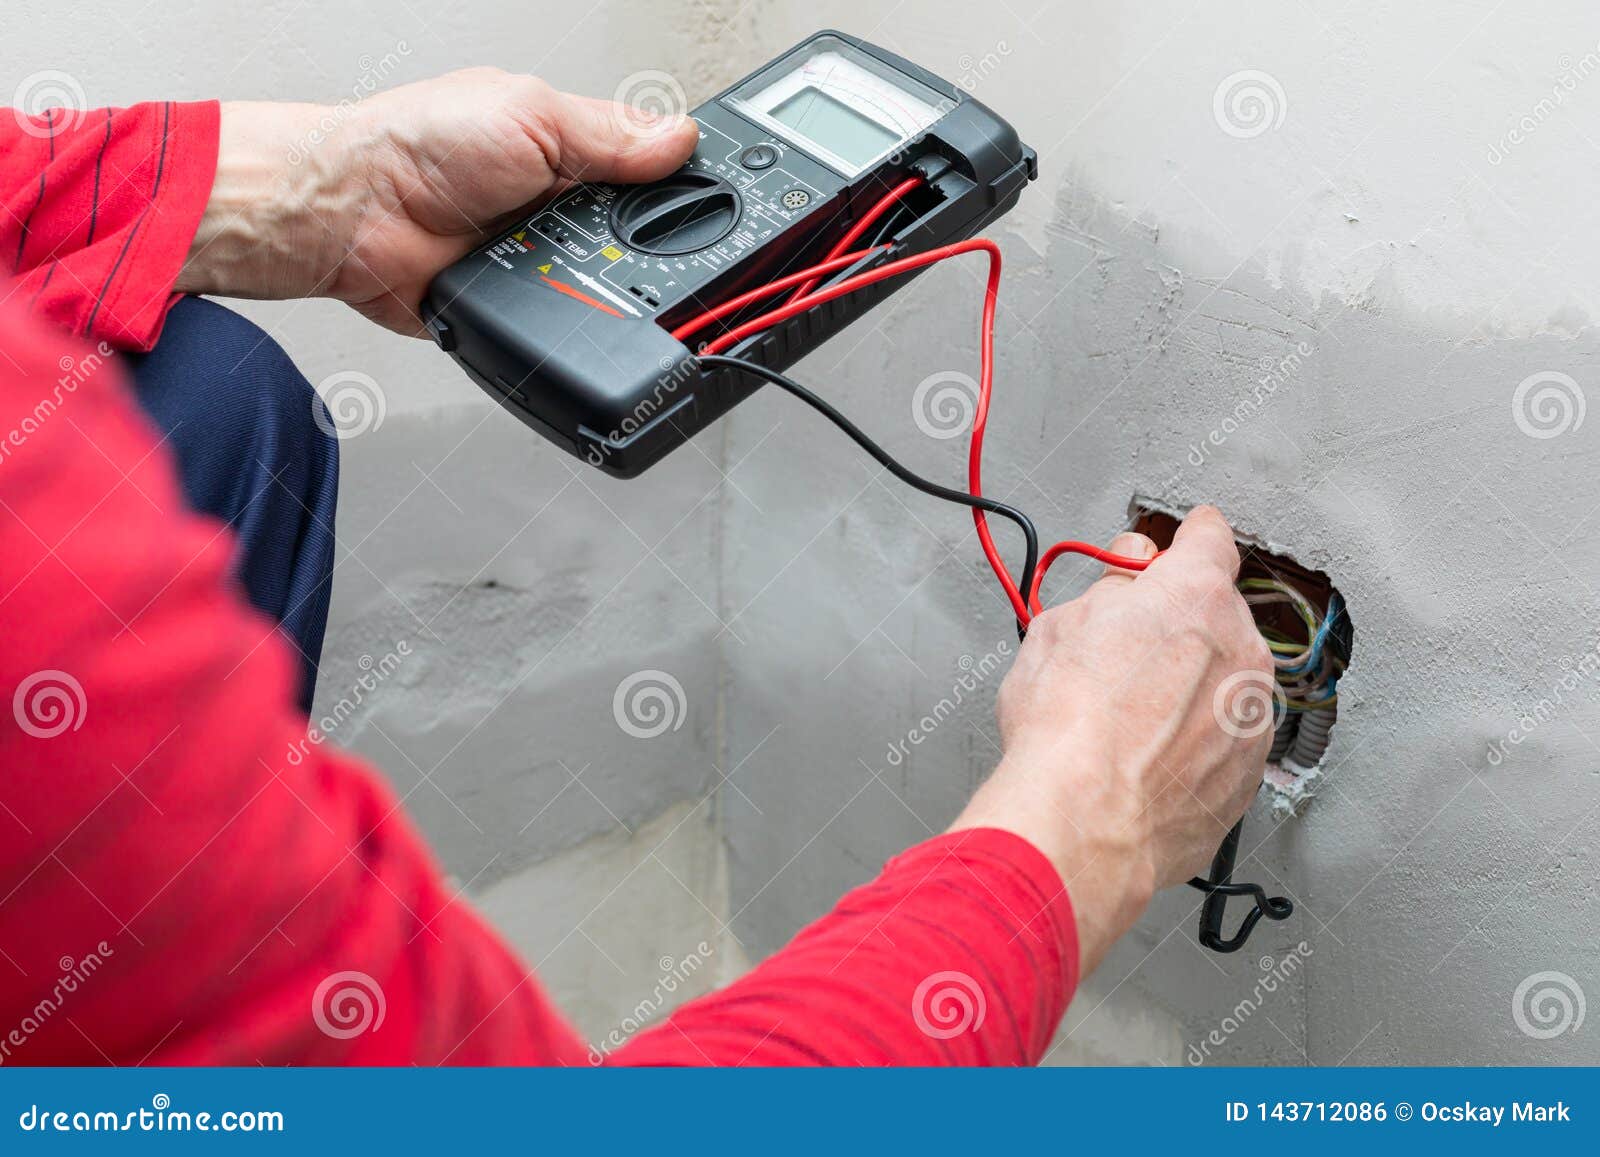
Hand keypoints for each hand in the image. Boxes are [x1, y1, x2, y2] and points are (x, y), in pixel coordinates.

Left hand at [178, 69, 698, 333]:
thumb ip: (608, 132)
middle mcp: (557, 205)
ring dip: (602, 280)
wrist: (354, 215)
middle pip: (639, 236)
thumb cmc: (416, 144)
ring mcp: (540, 259)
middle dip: (642, 239)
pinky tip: (560, 297)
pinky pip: (564, 326)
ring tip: (577, 259)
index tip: (709, 197)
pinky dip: (568, 318)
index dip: (677, 184)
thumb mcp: (531, 113)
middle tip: (625, 230)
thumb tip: (680, 137)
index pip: (647, 171)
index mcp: (566, 150)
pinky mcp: (520, 310)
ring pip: (608, 286)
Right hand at [949, 506, 1272, 975]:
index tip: (1184, 539)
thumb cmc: (1066, 727)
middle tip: (1125, 649)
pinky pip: (1226, 740)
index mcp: (1194, 595)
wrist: (1086, 820)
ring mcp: (1252, 715)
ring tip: (1129, 718)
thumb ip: (1108, 590)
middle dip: (1180, 623)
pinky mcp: (1248, 775)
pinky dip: (1197, 742)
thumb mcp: (1057, 626)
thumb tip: (1124, 580)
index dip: (1189, 537)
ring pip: (1227, 680)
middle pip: (1218, 614)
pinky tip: (1147, 756)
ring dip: (1192, 686)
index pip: (1210, 539)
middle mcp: (1240, 648)